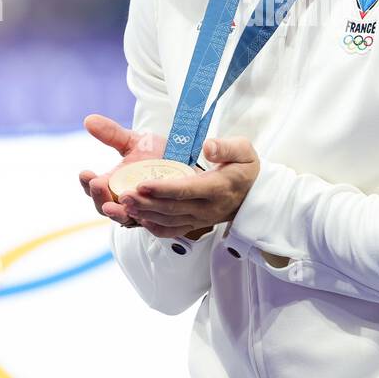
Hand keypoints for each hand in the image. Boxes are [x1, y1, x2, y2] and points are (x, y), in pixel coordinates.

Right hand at [79, 114, 167, 229]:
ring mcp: (140, 210)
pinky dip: (143, 217)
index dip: (87, 183)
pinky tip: (140, 211)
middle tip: (96, 185)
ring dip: (116, 212)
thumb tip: (88, 120)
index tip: (85, 172)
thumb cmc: (157, 153)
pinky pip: (149, 222)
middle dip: (98, 197)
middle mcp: (123, 200)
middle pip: (104, 206)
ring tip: (111, 205)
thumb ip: (112, 134)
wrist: (188, 162)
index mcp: (112, 184)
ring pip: (124, 217)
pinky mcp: (158, 217)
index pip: (93, 188)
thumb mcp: (134, 141)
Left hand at [120, 137, 259, 240]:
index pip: (186, 189)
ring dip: (145, 214)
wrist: (255, 193)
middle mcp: (208, 208)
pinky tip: (138, 219)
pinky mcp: (195, 224)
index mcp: (218, 187)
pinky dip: (154, 227)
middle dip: (146, 202)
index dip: (163, 188)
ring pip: (168, 220)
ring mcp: (201, 219)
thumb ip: (226, 147)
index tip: (142, 184)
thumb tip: (208, 147)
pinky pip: (172, 231)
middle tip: (123, 195)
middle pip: (172, 208)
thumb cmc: (245, 166)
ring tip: (124, 205)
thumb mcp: (243, 149)